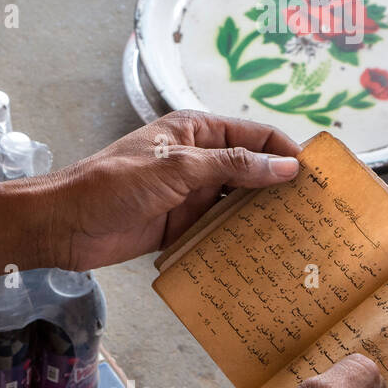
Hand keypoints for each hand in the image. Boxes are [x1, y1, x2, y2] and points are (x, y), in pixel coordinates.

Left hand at [38, 110, 301, 270]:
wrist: (64, 224)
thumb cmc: (112, 184)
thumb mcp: (176, 168)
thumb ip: (231, 166)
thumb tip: (286, 167)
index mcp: (196, 132)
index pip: (255, 134)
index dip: (289, 151)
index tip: (323, 176)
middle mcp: (198, 161)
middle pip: (252, 171)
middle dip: (282, 188)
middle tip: (323, 213)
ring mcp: (189, 195)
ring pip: (238, 203)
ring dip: (264, 217)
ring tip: (305, 237)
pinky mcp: (180, 226)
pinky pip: (218, 231)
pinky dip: (239, 240)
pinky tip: (267, 255)